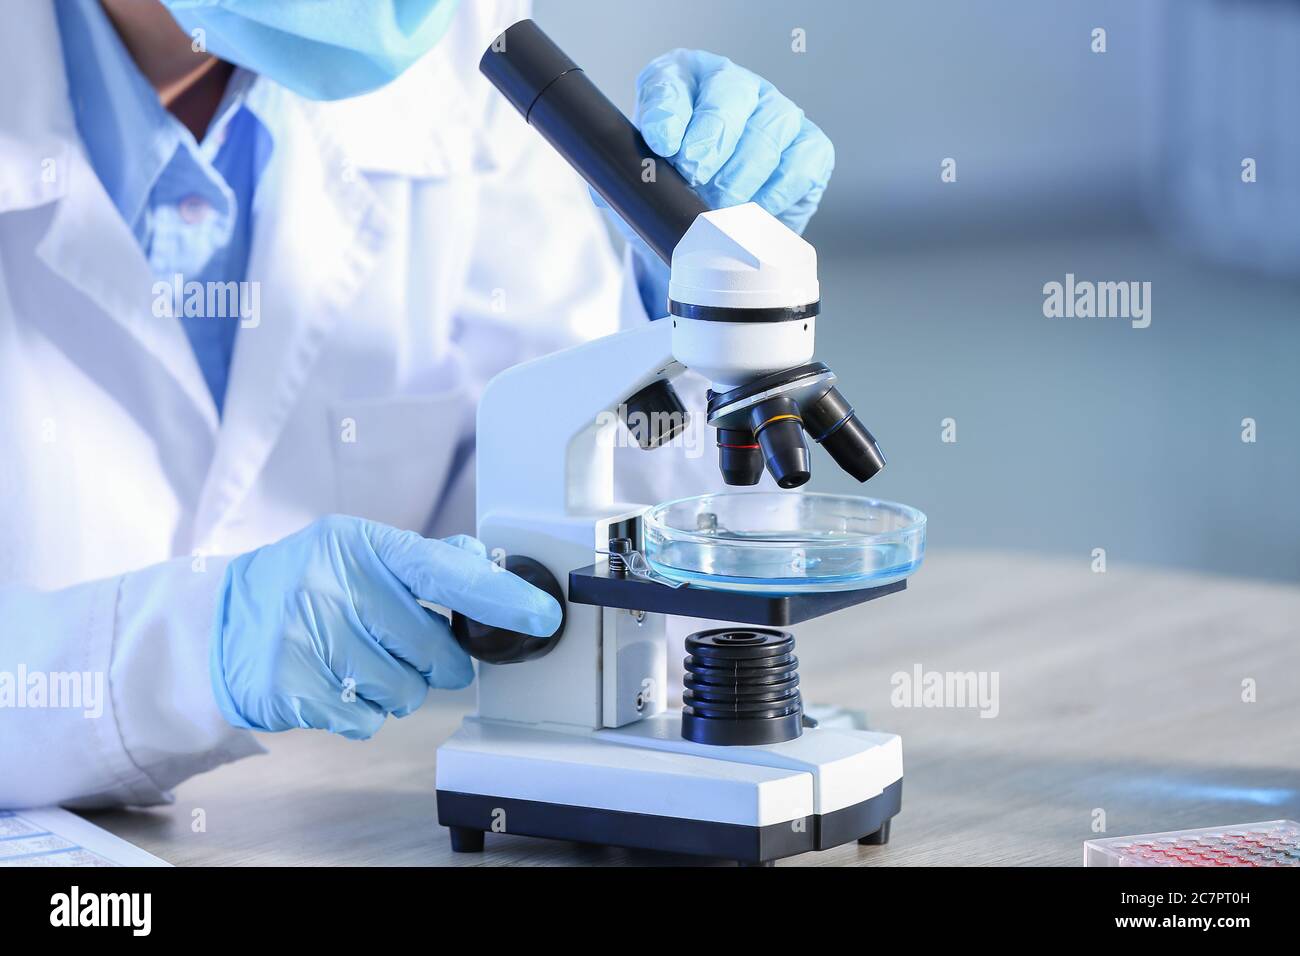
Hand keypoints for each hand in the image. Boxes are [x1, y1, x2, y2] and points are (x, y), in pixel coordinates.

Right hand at [209, 515, 560, 738]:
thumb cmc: (307, 584)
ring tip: (358, 662)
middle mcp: (333, 585)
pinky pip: (365, 720)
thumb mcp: (359, 551)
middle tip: (410, 650)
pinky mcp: (290, 687)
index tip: (542, 617)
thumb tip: (482, 560)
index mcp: (361, 544)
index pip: (445, 572)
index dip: (501, 598)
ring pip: (403, 691)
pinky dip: (361, 711)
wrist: (221, 624)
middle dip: (437, 662)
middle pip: (433, 650)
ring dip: (395, 688)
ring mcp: (308, 637)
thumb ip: (425, 558)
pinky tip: (334, 683)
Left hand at [636, 49, 834, 234]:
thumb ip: (620, 179)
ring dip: (743, 173)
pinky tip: (756, 211)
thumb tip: (618, 184)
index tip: (662, 143)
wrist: (706, 238)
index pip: (672, 81)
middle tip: (696, 174)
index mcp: (681, 83)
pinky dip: (778, 191)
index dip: (668, 110)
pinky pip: (803, 161)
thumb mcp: (633, 187)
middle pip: (731, 92)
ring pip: (770, 128)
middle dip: (712, 136)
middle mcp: (732, 88)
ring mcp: (775, 114)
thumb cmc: (670, 200)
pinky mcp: (809, 150)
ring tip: (722, 207)